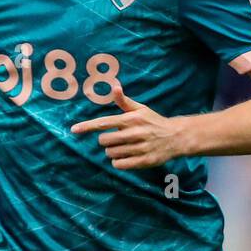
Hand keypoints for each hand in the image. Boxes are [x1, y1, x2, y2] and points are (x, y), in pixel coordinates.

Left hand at [70, 82, 191, 168]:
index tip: (74, 130)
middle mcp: (136, 132)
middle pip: (104, 140)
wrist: (176, 137)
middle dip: (105, 141)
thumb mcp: (140, 109)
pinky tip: (125, 157)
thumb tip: (114, 86)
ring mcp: (141, 147)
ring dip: (113, 152)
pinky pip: (120, 164)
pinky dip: (119, 162)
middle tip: (115, 139)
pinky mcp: (144, 161)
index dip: (87, 126)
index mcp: (132, 118)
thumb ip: (124, 101)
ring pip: (111, 153)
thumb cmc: (153, 121)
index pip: (104, 122)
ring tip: (124, 147)